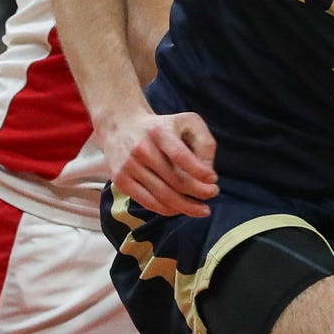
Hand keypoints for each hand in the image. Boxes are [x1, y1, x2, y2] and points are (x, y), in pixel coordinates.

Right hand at [104, 110, 218, 217]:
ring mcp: (128, 166)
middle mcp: (141, 148)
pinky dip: (169, 210)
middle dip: (199, 191)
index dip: (199, 171)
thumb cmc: (161, 127)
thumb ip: (204, 144)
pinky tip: (181, 209)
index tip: (213, 179)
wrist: (120, 126)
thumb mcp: (187, 122)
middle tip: (213, 193)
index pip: (180, 155)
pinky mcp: (121, 181)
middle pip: (175, 180)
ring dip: (187, 207)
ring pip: (164, 196)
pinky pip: (149, 203)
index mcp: (159, 131)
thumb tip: (208, 174)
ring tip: (202, 209)